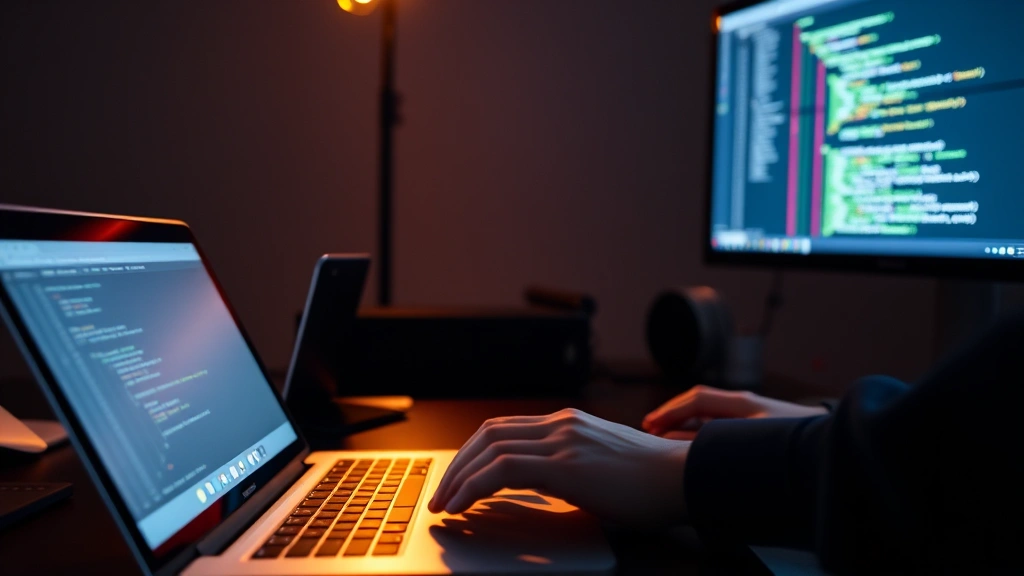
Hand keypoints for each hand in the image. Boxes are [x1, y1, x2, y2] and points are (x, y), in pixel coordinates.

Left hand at [427, 408, 689, 525]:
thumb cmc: (651, 483)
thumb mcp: (601, 468)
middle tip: (440, 493)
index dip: (472, 454)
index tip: (456, 479)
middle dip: (457, 464)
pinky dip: (473, 486)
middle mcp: (560, 424)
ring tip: (444, 504)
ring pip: (489, 448)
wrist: (684, 478)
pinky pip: (503, 470)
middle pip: (488, 434)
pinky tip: (463, 505)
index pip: (504, 429)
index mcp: (567, 423)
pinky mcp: (565, 463)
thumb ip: (569, 468)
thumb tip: (540, 485)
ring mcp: (562, 439)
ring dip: (458, 477)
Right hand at [642, 385, 826, 439]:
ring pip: (709, 418)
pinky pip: (722, 429)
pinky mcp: (757, 430)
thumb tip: (681, 444)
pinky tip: (692, 450)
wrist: (836, 446)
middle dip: (672, 418)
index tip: (649, 425)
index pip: (697, 399)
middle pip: (699, 407)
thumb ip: (718, 442)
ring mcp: (752, 417)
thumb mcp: (754, 442)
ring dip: (684, 428)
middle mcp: (746, 406)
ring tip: (664, 443)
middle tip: (649, 434)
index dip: (670, 411)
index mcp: (744, 403)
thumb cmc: (798, 445)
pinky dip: (701, 436)